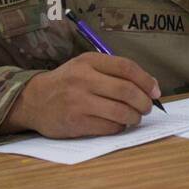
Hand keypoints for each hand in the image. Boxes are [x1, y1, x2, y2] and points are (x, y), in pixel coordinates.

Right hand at [3, 52, 158, 137]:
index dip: (146, 80)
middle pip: (127, 91)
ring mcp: (79, 102)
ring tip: (135, 117)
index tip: (155, 91)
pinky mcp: (76, 122)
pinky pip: (109, 126)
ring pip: (121, 111)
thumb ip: (114, 72)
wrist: (33, 101)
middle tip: (147, 107)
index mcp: (88, 61)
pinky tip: (118, 124)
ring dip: (135, 117)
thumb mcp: (86, 67)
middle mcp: (83, 79)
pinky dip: (120, 126)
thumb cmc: (67, 83)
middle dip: (144, 102)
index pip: (126, 67)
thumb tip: (151, 85)